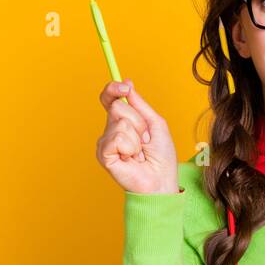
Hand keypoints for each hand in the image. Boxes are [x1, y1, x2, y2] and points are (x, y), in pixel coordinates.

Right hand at [96, 78, 179, 193]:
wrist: (161, 181)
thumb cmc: (161, 157)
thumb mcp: (155, 124)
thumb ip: (140, 104)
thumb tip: (127, 84)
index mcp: (122, 121)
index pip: (109, 99)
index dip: (113, 89)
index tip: (124, 88)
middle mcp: (111, 130)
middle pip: (118, 107)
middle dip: (138, 122)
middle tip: (145, 140)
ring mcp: (106, 142)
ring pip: (120, 123)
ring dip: (137, 138)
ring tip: (139, 153)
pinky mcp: (103, 154)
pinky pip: (117, 139)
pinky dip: (130, 148)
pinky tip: (131, 159)